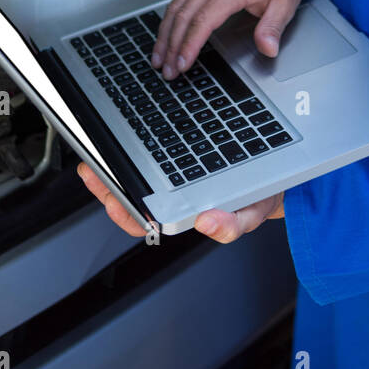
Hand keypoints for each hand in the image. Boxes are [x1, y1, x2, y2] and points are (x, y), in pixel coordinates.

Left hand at [76, 162, 282, 241]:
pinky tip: (119, 142)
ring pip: (134, 179)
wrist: (277, 174)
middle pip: (132, 198)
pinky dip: (130, 151)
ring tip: (95, 157)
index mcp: (184, 215)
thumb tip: (206, 224)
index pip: (146, 221)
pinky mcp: (177, 156)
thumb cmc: (258, 197)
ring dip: (111, 169)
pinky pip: (148, 156)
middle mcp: (173, 198)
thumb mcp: (251, 214)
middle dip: (107, 187)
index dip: (125, 213)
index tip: (112, 201)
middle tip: (91, 172)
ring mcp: (173, 178)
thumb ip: (231, 225)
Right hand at [151, 0, 309, 78]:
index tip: (182, 64)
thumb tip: (268, 49)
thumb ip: (273, 27)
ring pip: (175, 7)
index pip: (203, 20)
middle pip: (183, 16)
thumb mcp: (286, 3)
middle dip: (172, 46)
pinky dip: (169, 19)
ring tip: (159, 57)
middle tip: (167, 69)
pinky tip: (165, 34)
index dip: (189, 44)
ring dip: (165, 34)